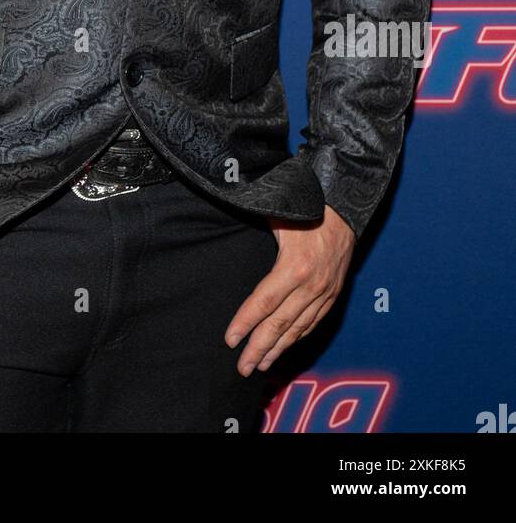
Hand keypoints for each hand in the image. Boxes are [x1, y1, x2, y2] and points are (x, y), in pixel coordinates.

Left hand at [225, 204, 355, 375]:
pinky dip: (298, 338)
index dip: (245, 323)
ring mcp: (325, 292)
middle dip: (258, 349)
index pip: (263, 303)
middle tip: (242, 368)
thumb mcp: (277, 217)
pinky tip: (286, 347)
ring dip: (278, 350)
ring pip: (298, 328)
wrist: (345, 207)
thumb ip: (258, 237)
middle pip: (279, 324)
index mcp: (294, 267)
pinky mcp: (334, 294)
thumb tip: (233, 246)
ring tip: (261, 365)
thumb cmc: (306, 207)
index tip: (230, 340)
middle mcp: (311, 285)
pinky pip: (314, 322)